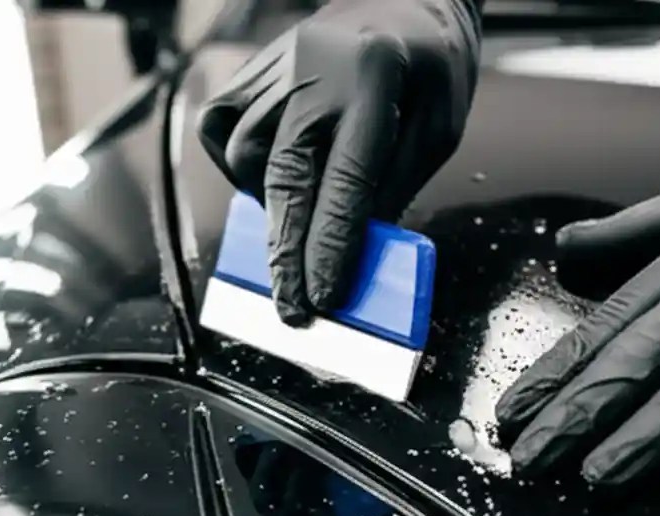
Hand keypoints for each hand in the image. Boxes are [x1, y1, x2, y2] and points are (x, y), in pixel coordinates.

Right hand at [198, 0, 481, 324]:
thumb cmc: (431, 68)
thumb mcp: (437, 129)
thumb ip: (393, 185)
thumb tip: (351, 253)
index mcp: (375, 78)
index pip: (346, 179)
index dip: (331, 245)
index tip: (324, 296)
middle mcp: (315, 67)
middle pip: (285, 174)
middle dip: (288, 251)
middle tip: (293, 306)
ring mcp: (277, 64)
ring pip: (247, 154)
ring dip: (269, 207)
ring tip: (298, 231)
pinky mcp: (252, 67)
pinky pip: (222, 127)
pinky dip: (236, 165)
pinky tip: (265, 182)